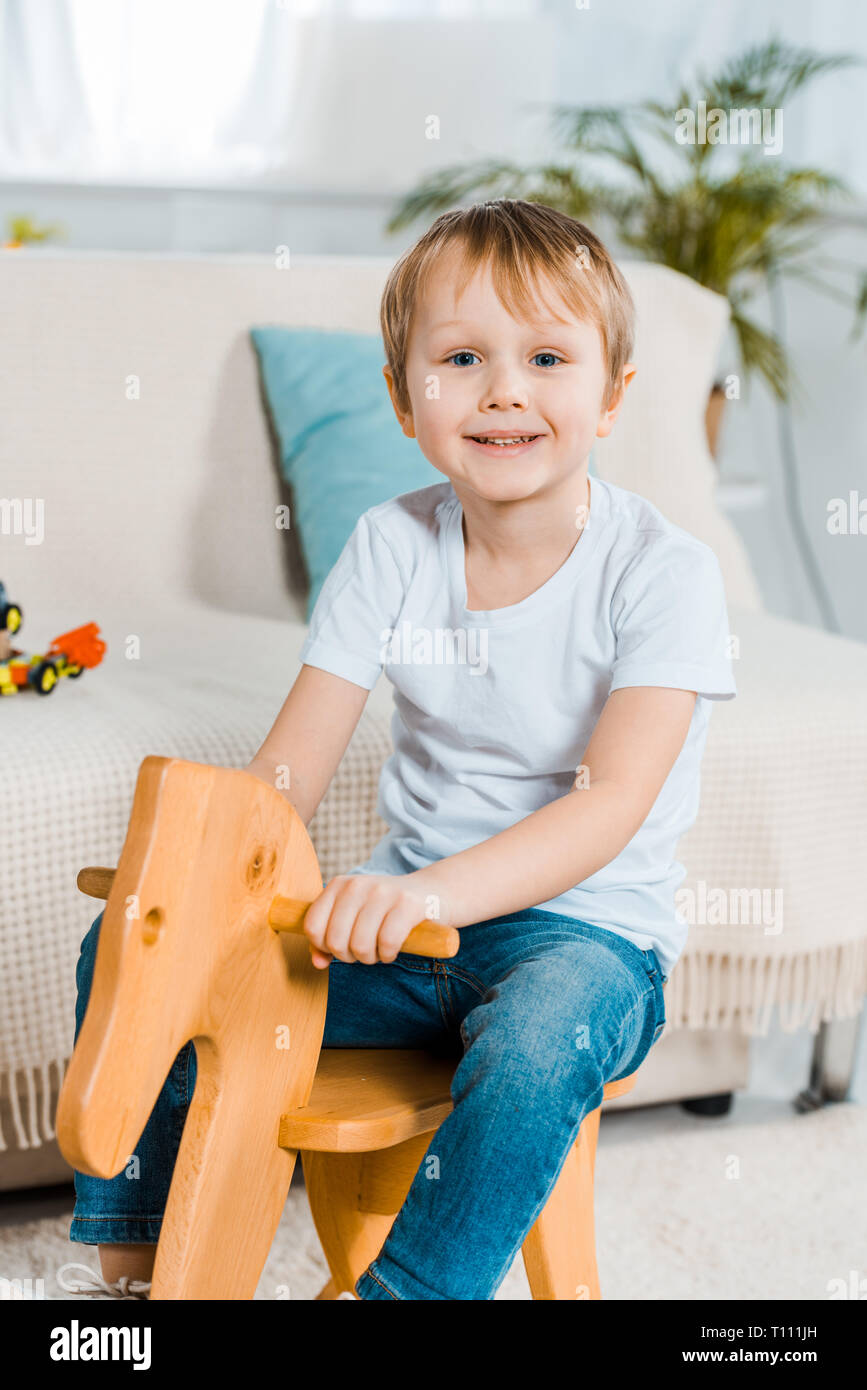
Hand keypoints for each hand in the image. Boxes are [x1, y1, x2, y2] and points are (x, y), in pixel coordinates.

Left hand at [301, 873, 438, 968]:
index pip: (312, 926)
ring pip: (360, 944)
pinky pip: (387, 943)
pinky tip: (392, 950)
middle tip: (364, 951)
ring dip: (370, 958)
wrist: (432, 892)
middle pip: (335, 940)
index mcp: (339, 885)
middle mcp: (358, 884)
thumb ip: (328, 939)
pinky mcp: (408, 904)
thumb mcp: (353, 918)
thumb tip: (317, 963)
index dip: (324, 947)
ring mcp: (383, 892)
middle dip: (349, 956)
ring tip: (379, 950)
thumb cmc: (386, 912)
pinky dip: (388, 955)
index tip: (342, 946)